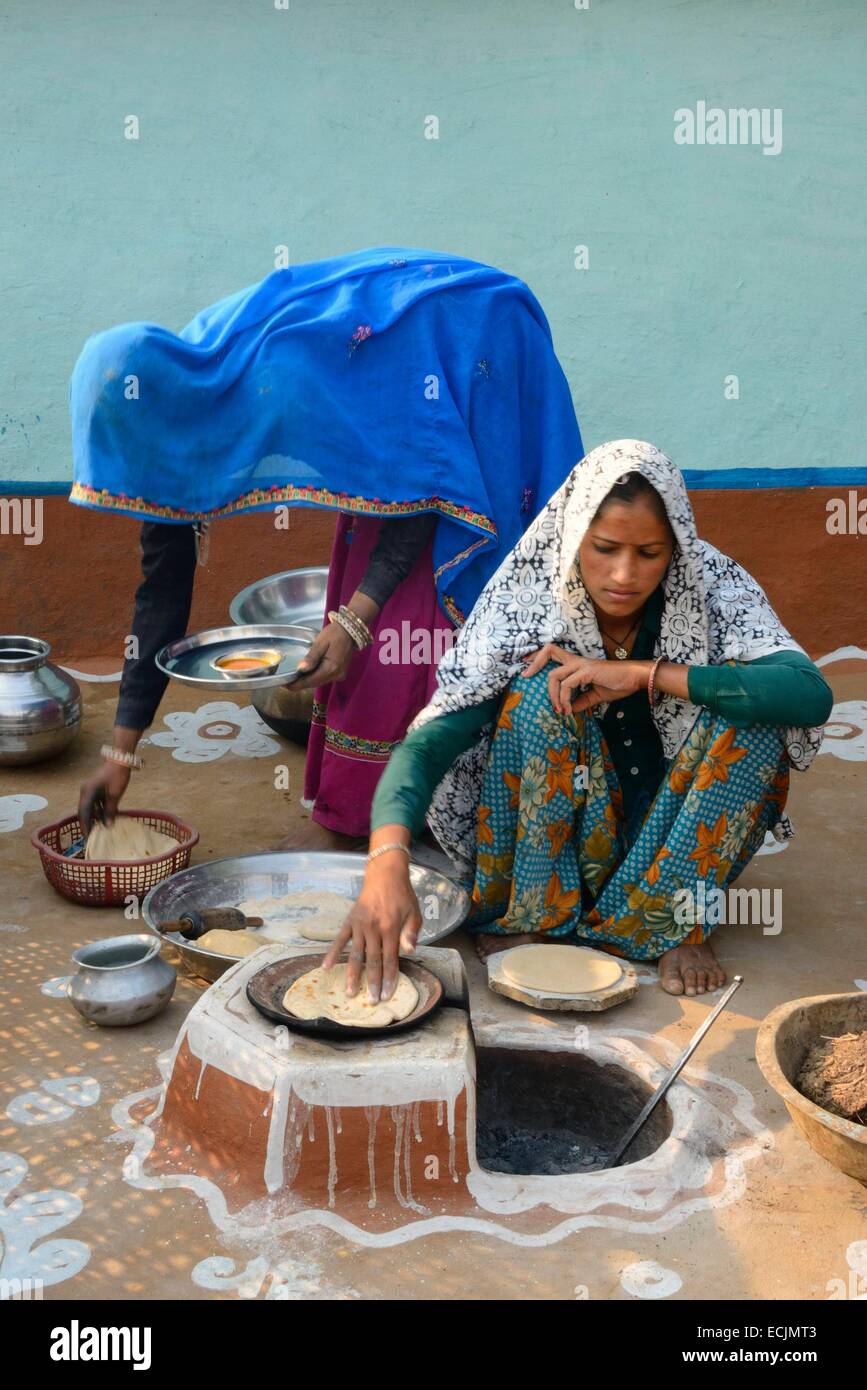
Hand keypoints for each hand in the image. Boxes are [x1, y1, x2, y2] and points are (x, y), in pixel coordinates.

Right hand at [78, 760, 131, 832]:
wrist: (121, 759)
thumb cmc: (117, 776)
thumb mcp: (114, 795)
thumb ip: (110, 810)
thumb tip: (107, 826)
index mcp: (87, 792)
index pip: (83, 812)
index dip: (85, 825)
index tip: (88, 836)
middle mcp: (86, 791)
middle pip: (85, 810)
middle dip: (88, 823)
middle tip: (91, 836)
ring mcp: (91, 789)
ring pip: (91, 807)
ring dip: (95, 817)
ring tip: (99, 830)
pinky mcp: (98, 789)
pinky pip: (96, 802)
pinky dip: (100, 810)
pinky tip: (105, 819)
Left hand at [290, 622, 354, 692]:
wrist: (350, 630)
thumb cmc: (334, 633)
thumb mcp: (320, 642)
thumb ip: (311, 657)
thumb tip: (301, 669)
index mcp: (331, 668)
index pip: (310, 681)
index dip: (297, 684)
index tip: (285, 684)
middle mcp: (336, 675)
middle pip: (315, 683)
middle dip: (301, 683)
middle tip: (287, 680)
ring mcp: (339, 675)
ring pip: (319, 682)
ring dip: (308, 680)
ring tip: (295, 677)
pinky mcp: (340, 673)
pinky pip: (324, 678)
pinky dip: (315, 676)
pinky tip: (308, 672)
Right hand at [322, 856, 421, 1002]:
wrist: (385, 875)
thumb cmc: (403, 896)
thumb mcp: (414, 913)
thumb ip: (411, 933)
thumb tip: (409, 952)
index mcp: (390, 928)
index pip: (390, 959)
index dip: (389, 978)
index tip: (387, 994)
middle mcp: (373, 928)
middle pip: (372, 961)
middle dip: (372, 983)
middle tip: (370, 1001)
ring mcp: (359, 925)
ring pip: (355, 954)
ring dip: (352, 974)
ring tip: (349, 992)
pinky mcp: (350, 921)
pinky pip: (339, 939)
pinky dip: (332, 953)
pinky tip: (326, 967)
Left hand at [521, 644, 651, 714]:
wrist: (635, 679)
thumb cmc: (618, 684)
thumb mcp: (595, 696)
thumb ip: (581, 701)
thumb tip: (569, 710)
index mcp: (577, 664)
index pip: (553, 653)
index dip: (538, 657)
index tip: (526, 666)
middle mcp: (577, 661)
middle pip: (549, 652)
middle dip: (534, 665)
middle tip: (525, 677)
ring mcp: (581, 665)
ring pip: (554, 675)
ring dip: (552, 695)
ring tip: (558, 710)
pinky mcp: (587, 671)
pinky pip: (567, 685)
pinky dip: (563, 699)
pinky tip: (568, 709)